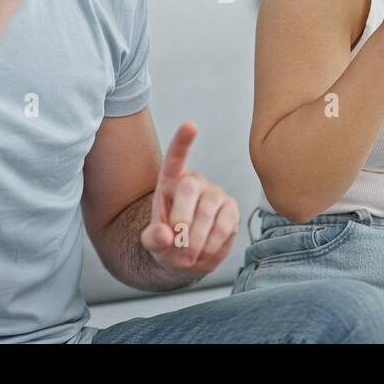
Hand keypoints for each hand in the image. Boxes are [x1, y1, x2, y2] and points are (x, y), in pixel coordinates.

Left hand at [140, 121, 239, 276]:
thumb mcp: (152, 243)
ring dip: (197, 238)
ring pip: (209, 209)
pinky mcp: (231, 210)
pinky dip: (211, 244)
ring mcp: (216, 194)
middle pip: (190, 186)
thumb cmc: (166, 243)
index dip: (183, 141)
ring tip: (187, 256)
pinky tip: (203, 253)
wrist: (186, 258)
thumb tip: (165, 235)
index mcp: (170, 181)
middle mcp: (195, 182)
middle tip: (176, 242)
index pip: (176, 157)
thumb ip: (153, 238)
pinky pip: (225, 225)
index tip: (191, 125)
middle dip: (182, 217)